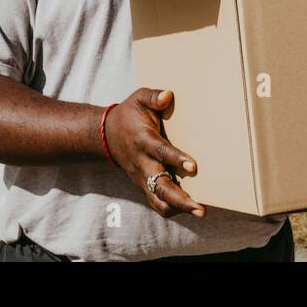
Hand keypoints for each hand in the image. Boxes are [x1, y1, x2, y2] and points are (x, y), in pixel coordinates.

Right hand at [104, 88, 204, 218]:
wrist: (106, 135)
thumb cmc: (128, 115)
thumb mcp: (138, 98)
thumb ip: (152, 96)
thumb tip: (168, 95)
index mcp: (143, 141)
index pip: (161, 152)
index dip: (176, 160)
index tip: (193, 167)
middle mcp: (142, 163)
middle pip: (160, 187)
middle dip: (180, 199)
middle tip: (201, 207)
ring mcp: (143, 178)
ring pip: (159, 200)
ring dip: (179, 208)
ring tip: (200, 211)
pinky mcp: (145, 185)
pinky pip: (157, 202)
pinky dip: (173, 208)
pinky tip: (191, 209)